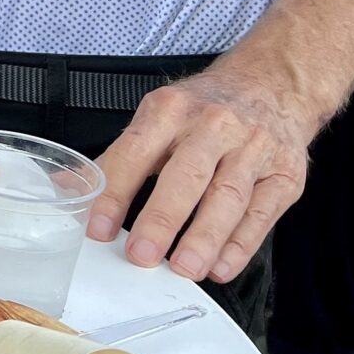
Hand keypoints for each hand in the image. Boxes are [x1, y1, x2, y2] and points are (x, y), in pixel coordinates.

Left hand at [90, 64, 314, 282]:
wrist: (272, 85)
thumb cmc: (205, 107)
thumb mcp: (158, 117)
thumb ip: (119, 157)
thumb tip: (69, 189)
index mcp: (171, 109)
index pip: (136, 152)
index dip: (115, 192)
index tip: (97, 227)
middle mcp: (214, 125)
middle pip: (186, 176)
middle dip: (162, 219)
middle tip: (141, 256)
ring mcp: (253, 149)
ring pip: (227, 198)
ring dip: (204, 238)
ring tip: (183, 269)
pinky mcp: (284, 175)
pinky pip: (261, 214)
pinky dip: (240, 245)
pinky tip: (220, 266)